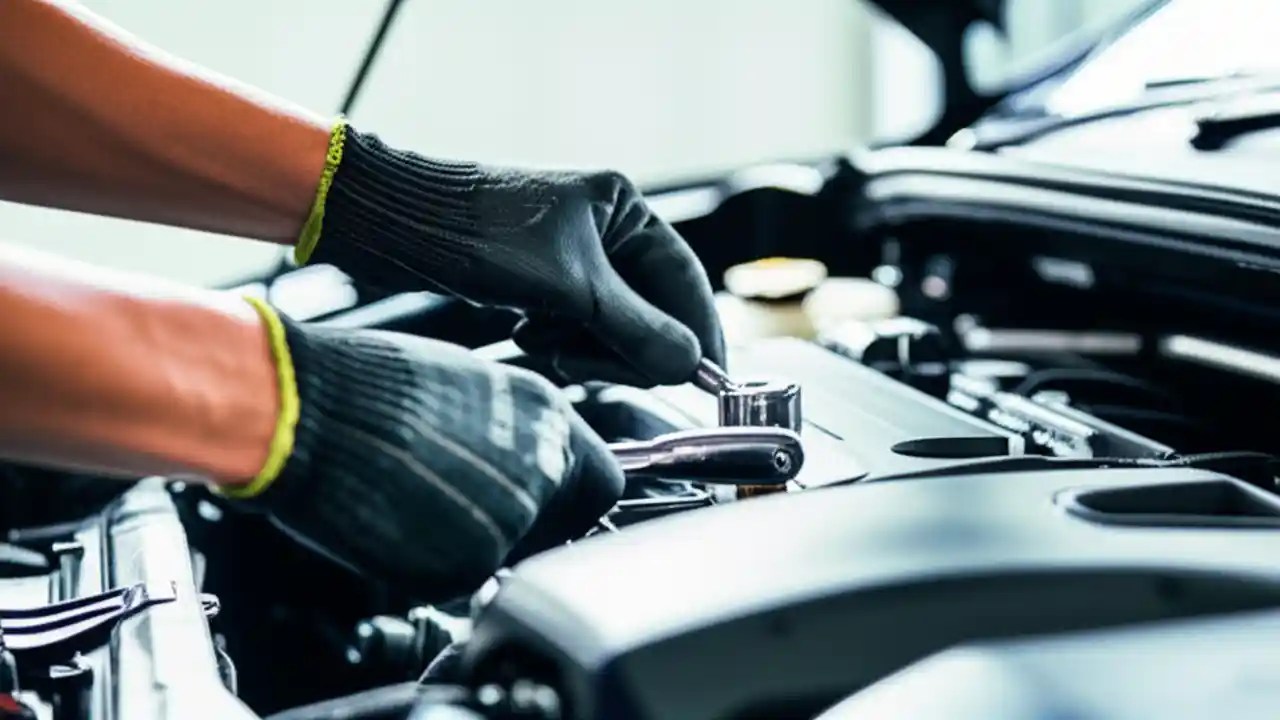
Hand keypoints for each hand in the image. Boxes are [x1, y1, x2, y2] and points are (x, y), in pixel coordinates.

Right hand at [226, 315, 623, 601]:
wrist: (303, 411)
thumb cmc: (366, 386)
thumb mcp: (467, 388)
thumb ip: (515, 432)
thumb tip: (529, 461)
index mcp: (547, 417)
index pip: (602, 485)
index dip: (572, 500)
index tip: (549, 502)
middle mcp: (542, 469)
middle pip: (559, 526)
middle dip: (520, 524)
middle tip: (457, 500)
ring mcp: (507, 520)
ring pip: (508, 555)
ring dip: (471, 542)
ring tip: (414, 500)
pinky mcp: (463, 563)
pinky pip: (461, 580)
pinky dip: (432, 565)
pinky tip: (396, 522)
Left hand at [306, 126, 725, 386]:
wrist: (394, 224)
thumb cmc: (477, 234)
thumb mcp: (568, 289)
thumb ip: (634, 330)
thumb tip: (688, 364)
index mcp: (622, 207)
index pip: (684, 277)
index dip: (700, 331)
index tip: (712, 378)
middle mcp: (604, 227)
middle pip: (649, 308)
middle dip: (621, 344)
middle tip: (587, 362)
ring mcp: (572, 256)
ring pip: (610, 324)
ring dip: (583, 345)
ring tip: (543, 338)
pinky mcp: (542, 280)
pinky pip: (574, 326)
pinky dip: (557, 339)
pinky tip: (525, 330)